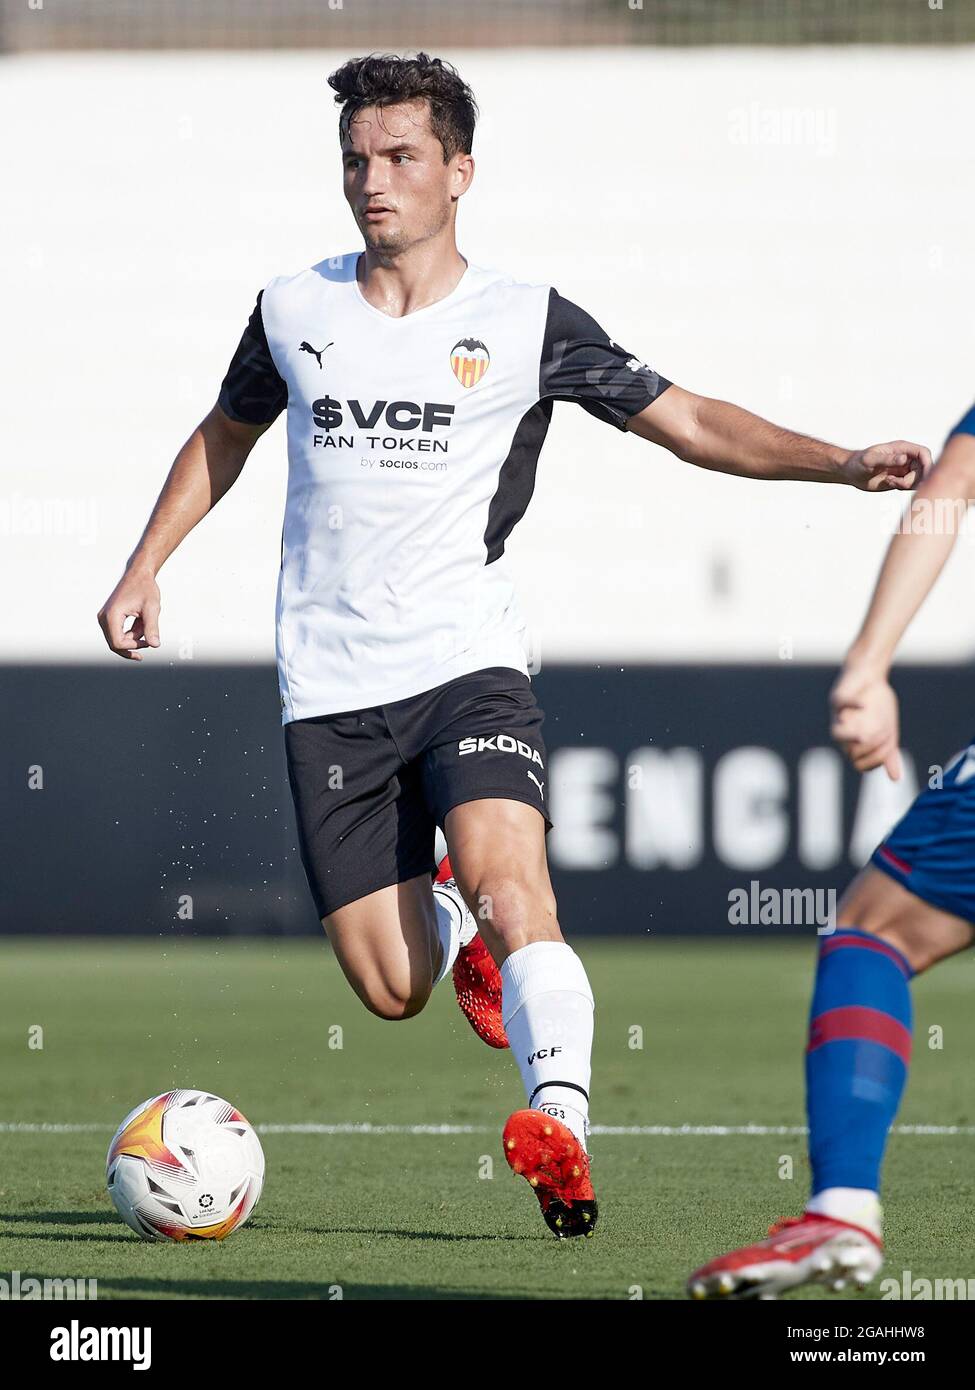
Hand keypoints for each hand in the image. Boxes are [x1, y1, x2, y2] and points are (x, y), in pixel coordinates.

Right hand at [97, 566, 160, 660]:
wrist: (139, 574)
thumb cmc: (144, 587)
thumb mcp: (151, 608)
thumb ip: (152, 628)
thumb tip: (155, 645)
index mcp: (112, 615)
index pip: (117, 643)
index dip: (133, 646)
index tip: (147, 642)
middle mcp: (104, 617)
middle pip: (115, 644)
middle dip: (133, 644)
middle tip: (149, 643)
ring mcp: (105, 618)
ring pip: (118, 639)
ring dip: (134, 637)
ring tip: (146, 623)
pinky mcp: (109, 618)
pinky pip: (119, 632)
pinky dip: (132, 632)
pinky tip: (141, 623)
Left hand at [830, 663, 900, 778]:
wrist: (869, 678)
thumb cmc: (877, 707)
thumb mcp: (886, 733)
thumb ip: (889, 754)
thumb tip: (895, 779)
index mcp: (852, 745)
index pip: (859, 764)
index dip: (875, 760)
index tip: (890, 748)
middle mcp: (842, 733)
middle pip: (849, 751)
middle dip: (870, 747)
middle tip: (886, 735)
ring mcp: (838, 716)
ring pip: (836, 733)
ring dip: (850, 736)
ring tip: (864, 736)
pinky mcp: (838, 697)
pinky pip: (840, 704)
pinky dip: (851, 705)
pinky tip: (863, 706)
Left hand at [842, 441, 931, 491]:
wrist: (851, 473)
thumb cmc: (858, 462)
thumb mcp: (870, 460)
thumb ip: (887, 459)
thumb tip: (904, 459)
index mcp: (902, 448)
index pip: (923, 453)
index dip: (928, 463)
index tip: (924, 475)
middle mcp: (906, 458)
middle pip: (924, 468)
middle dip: (913, 478)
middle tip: (895, 482)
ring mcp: (905, 469)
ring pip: (919, 479)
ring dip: (906, 484)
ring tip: (889, 481)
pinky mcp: (901, 480)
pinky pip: (911, 486)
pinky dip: (903, 488)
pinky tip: (889, 483)